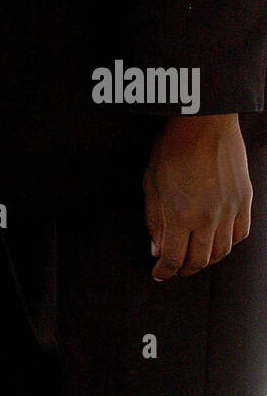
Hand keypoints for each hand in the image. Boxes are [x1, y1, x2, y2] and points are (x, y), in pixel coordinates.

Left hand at [143, 113, 251, 280]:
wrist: (205, 121)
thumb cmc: (173, 146)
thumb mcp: (152, 182)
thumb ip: (154, 219)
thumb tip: (156, 248)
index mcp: (180, 215)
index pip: (173, 258)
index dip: (165, 272)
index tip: (159, 274)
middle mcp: (208, 218)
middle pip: (199, 260)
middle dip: (184, 269)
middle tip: (175, 267)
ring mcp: (230, 210)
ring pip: (222, 252)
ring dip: (207, 259)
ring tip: (195, 256)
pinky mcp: (245, 200)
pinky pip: (240, 234)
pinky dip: (228, 243)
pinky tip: (218, 240)